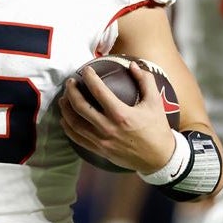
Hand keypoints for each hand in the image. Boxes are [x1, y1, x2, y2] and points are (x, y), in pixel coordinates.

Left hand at [59, 62, 174, 172]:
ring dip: (66, 109)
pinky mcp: (99, 150)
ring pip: (75, 124)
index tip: (85, 70)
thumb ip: (145, 80)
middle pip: (81, 107)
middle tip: (70, 82)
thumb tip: (132, 64)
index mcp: (121, 114)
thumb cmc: (157, 128)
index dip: (89, 77)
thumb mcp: (155, 102)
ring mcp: (102, 141)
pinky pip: (78, 139)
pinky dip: (68, 128)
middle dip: (71, 92)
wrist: (159, 158)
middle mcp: (108, 128)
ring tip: (63, 98)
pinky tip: (65, 119)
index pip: (99, 91)